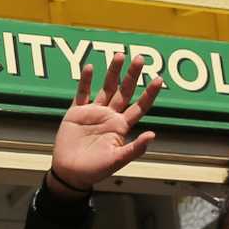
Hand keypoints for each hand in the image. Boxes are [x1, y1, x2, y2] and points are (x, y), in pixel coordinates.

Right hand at [49, 53, 162, 193]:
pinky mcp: (76, 113)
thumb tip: (153, 135)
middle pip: (124, 91)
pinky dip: (85, 81)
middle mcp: (109, 116)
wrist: (70, 173)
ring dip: (112, 72)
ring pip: (106, 88)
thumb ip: (134, 149)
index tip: (158, 79)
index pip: (139, 106)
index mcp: (121, 127)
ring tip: (119, 55)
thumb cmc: (95, 170)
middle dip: (132, 75)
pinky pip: (82, 93)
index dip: (148, 94)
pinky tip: (89, 68)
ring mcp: (93, 113)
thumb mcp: (117, 161)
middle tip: (140, 58)